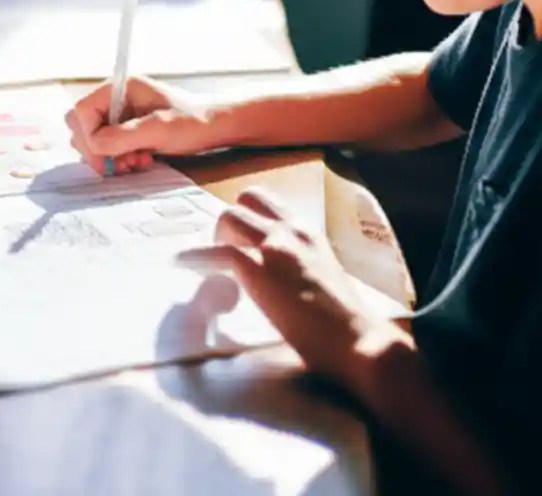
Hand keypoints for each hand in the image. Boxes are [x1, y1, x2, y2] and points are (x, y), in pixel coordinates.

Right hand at [64, 75, 227, 174]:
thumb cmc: (192, 122)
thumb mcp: (158, 129)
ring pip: (93, 140)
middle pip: (82, 126)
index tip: (105, 155)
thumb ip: (122, 136)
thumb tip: (94, 145)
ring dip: (109, 157)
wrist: (215, 129)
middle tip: (117, 164)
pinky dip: (119, 160)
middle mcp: (115, 99)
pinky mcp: (125, 131)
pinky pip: (108, 148)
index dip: (88, 135)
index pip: (82, 111)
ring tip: (134, 162)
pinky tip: (139, 161)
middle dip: (97, 149)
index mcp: (119, 88)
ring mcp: (119, 116)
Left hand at [215, 187, 407, 396]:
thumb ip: (298, 265)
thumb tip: (274, 273)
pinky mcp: (261, 271)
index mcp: (310, 234)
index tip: (237, 237)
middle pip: (248, 199)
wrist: (359, 342)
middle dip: (229, 220)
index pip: (272, 203)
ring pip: (231, 216)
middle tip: (221, 248)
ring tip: (206, 262)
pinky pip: (218, 253)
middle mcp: (294, 232)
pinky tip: (182, 264)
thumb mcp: (322, 277)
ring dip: (213, 236)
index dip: (249, 216)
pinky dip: (195, 257)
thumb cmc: (344, 322)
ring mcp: (277, 248)